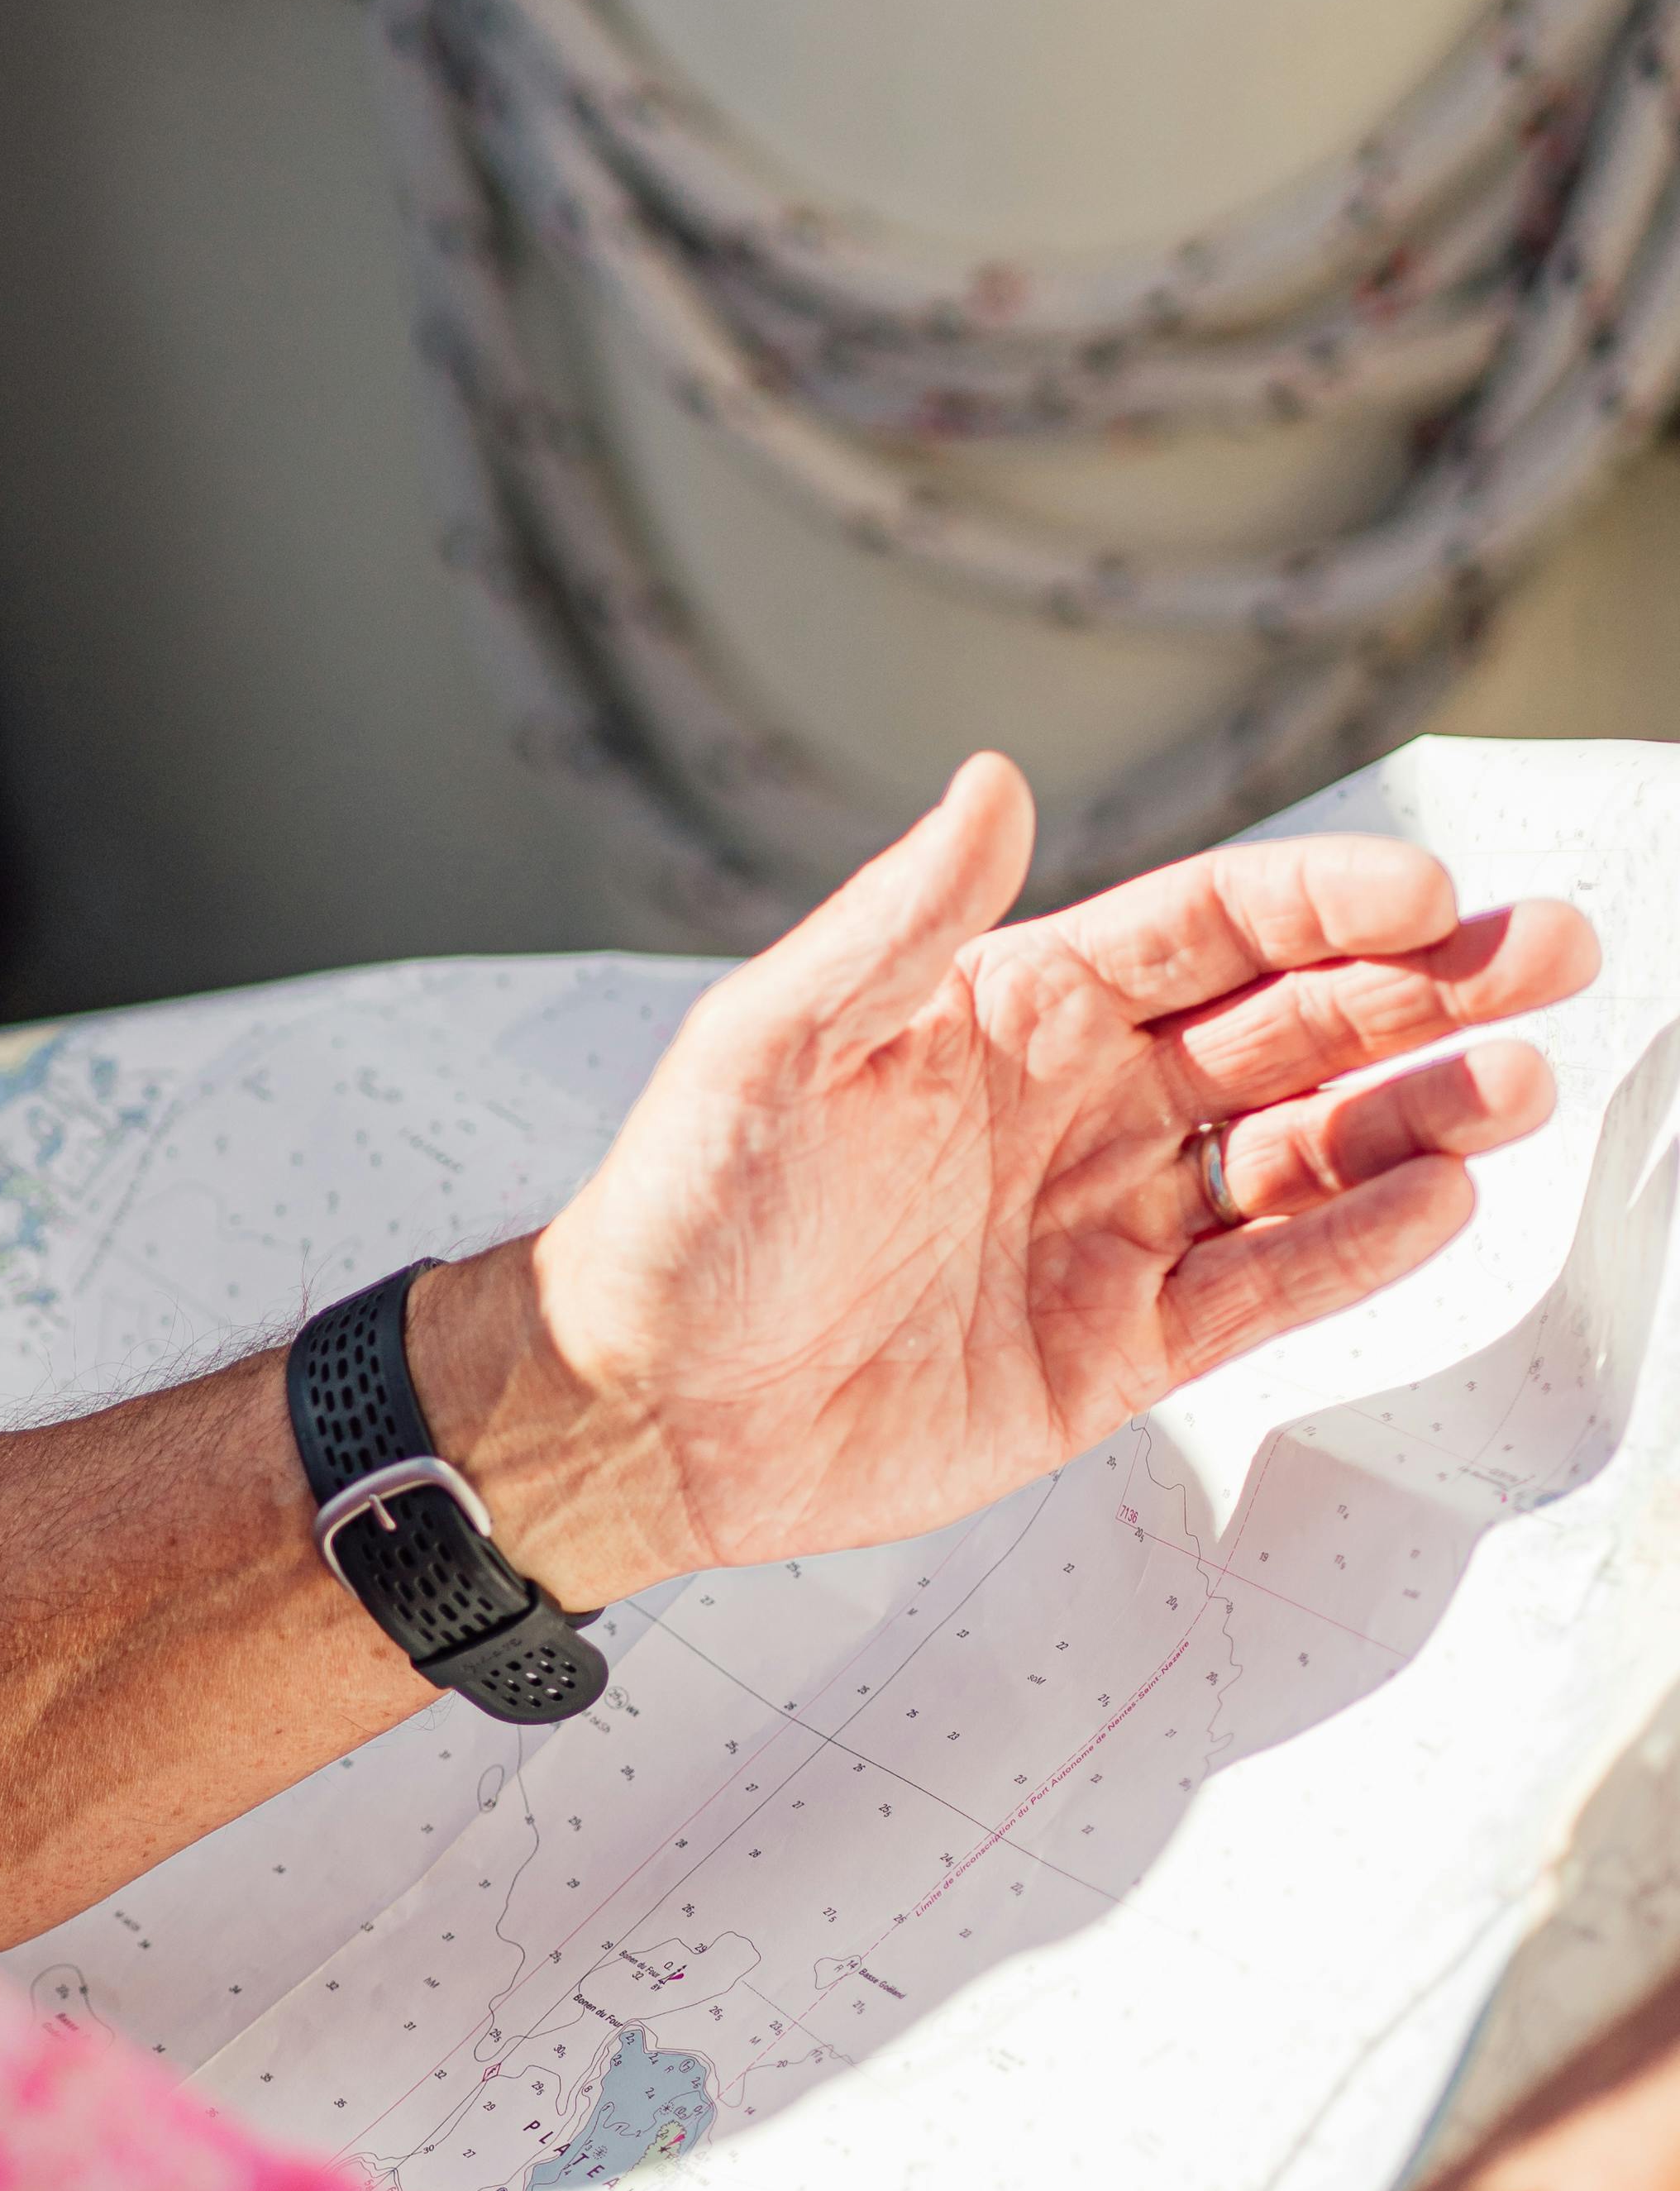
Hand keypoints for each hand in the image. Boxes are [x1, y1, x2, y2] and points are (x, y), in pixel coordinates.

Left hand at [424, 752, 1596, 1590]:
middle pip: (1291, 1026)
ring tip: (1517, 1085)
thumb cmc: (685, 1215)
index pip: (1208, 930)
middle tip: (1548, 956)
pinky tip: (1440, 1204)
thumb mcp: (771, 1044)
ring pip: (1302, 1154)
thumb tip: (988, 784)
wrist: (641, 1406)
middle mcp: (1081, 1107)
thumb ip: (896, 923)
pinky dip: (1354, 1249)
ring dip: (1415, 1116)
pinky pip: (1262, 1288)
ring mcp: (1108, 1227)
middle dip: (1423, 990)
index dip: (1323, 905)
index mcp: (1011, 1010)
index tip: (1428, 893)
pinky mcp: (1113, 1349)